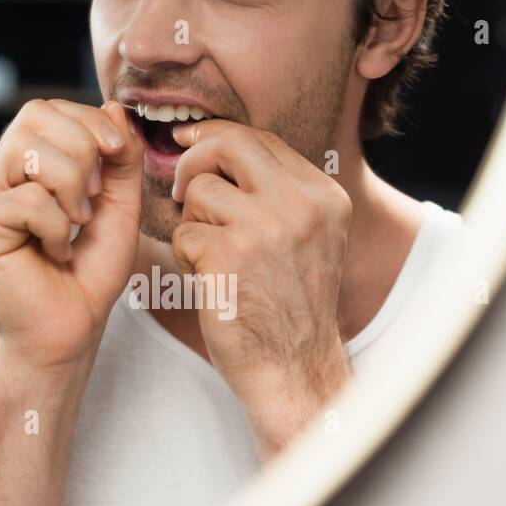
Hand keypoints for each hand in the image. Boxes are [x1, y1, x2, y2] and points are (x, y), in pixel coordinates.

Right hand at [0, 98, 142, 371]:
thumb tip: (112, 107)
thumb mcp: (117, 208)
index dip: (87, 120)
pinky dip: (58, 227)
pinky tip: (55, 254)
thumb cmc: (87, 276)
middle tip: (92, 201)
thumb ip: (119, 160)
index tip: (116, 152)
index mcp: (23, 168)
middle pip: (34, 115)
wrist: (66, 334)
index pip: (46, 109)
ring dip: (71, 187)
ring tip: (76, 225)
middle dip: (82, 149)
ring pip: (31, 150)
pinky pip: (28, 199)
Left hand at [170, 119, 351, 457]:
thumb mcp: (309, 238)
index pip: (261, 139)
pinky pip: (185, 233)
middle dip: (194, 160)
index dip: (217, 136)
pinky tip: (211, 282)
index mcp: (323, 195)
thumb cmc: (292, 307)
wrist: (295, 368)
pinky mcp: (230, 256)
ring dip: (193, 224)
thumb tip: (220, 148)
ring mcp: (266, 228)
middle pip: (229, 144)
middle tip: (182, 188)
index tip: (188, 142)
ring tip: (212, 258)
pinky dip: (187, 257)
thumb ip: (280, 194)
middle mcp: (300, 205)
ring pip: (200, 192)